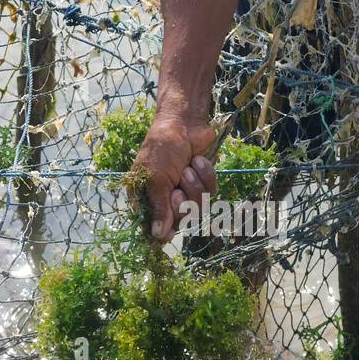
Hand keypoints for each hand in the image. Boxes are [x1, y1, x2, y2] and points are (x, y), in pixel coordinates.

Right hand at [130, 112, 217, 240]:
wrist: (184, 122)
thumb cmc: (162, 146)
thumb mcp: (156, 177)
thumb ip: (158, 207)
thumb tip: (157, 237)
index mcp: (147, 199)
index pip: (157, 227)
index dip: (167, 225)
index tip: (171, 218)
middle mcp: (166, 199)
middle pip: (182, 221)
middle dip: (184, 201)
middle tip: (179, 184)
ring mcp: (186, 192)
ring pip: (199, 208)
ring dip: (196, 186)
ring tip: (188, 168)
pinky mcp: (203, 184)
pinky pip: (211, 193)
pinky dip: (206, 176)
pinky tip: (198, 161)